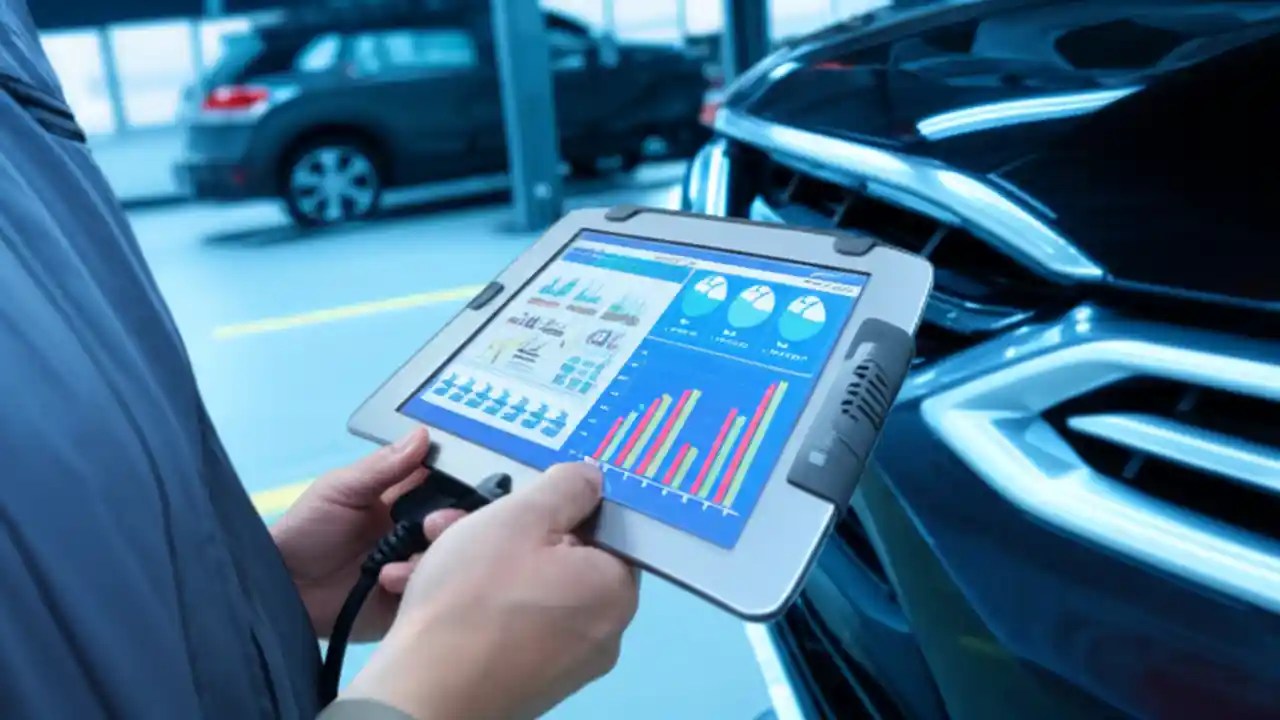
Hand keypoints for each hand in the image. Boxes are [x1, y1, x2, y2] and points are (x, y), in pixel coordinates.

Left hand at [271, 428, 465, 640]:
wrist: (283, 586)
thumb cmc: (307, 530)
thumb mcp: (340, 489)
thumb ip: (383, 465)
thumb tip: (423, 434)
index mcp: (403, 498)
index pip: (444, 483)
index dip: (460, 479)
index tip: (466, 479)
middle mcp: (416, 530)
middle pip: (455, 520)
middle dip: (452, 520)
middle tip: (434, 524)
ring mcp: (415, 563)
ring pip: (449, 555)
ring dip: (432, 552)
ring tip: (403, 557)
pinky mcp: (409, 596)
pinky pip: (431, 590)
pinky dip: (415, 582)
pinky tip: (388, 579)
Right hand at [345, 463, 639, 719]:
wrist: (421, 695)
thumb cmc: (474, 599)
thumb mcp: (520, 517)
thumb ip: (566, 489)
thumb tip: (593, 480)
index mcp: (615, 591)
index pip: (600, 530)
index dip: (552, 508)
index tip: (506, 504)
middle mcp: (602, 633)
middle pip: (555, 559)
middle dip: (497, 534)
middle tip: (450, 526)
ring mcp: (565, 665)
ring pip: (522, 591)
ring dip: (473, 565)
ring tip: (425, 558)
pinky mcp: (528, 684)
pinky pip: (507, 627)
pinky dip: (471, 605)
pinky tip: (422, 592)